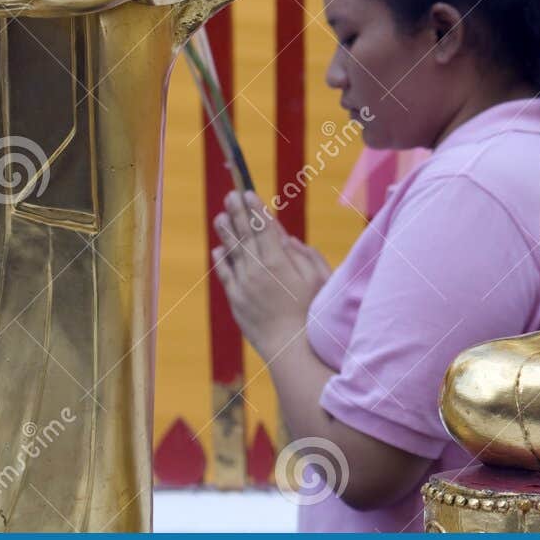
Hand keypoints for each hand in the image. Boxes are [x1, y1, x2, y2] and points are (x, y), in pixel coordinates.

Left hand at [211, 190, 331, 359]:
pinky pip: (225, 275)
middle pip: (245, 235)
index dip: (255, 209)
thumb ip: (305, 255)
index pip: (264, 228)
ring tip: (220, 216)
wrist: (291, 347)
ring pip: (232, 252)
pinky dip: (221, 260)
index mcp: (279, 261)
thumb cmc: (314, 312)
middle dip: (238, 213)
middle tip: (230, 196)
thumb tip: (287, 239)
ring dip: (226, 232)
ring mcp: (244, 285)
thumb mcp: (320, 279)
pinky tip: (218, 249)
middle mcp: (257, 270)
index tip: (248, 193)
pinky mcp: (236, 301)